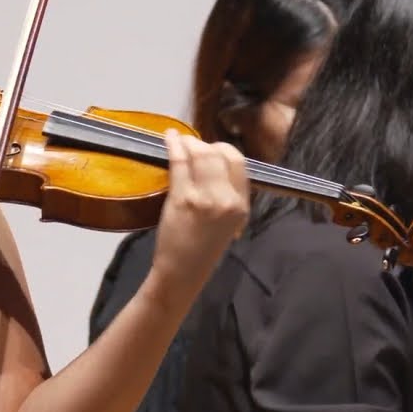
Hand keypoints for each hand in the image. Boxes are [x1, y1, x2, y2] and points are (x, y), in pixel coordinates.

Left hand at [148, 129, 248, 298]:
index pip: (239, 163)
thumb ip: (227, 195)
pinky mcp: (183, 198)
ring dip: (189, 142)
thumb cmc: (201, 249)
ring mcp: (205, 197)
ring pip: (201, 154)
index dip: (223, 151)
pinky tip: (170, 138)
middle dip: (206, 145)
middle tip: (192, 145)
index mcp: (242, 205)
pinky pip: (180, 162)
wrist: (182, 273)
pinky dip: (173, 145)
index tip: (210, 150)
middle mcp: (228, 199)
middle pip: (221, 154)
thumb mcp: (227, 222)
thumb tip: (214, 163)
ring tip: (179, 140)